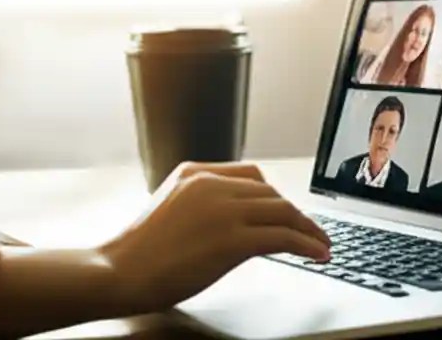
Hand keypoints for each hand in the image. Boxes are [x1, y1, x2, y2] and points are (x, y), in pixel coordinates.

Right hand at [99, 161, 330, 314]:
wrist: (120, 270)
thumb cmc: (140, 251)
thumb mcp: (171, 208)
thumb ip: (201, 204)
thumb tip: (237, 221)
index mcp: (194, 171)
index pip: (251, 175)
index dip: (275, 196)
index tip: (287, 212)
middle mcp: (211, 183)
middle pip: (271, 193)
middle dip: (295, 214)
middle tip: (311, 231)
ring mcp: (222, 209)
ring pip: (282, 211)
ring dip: (308, 229)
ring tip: (321, 244)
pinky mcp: (231, 239)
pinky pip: (282, 237)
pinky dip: (306, 244)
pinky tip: (316, 253)